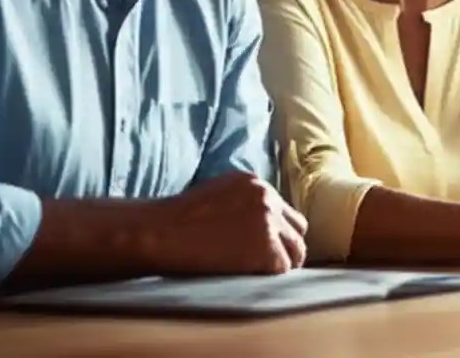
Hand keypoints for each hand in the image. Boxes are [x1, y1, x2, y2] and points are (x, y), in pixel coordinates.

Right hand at [151, 172, 307, 274]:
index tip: (265, 247)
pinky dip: (270, 276)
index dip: (277, 231)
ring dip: (282, 263)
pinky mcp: (266, 246)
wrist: (161, 232)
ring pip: (296, 249)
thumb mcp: (216, 195)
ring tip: (261, 274)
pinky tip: (250, 276)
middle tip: (271, 264)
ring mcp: (269, 221)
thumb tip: (257, 225)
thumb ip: (242, 203)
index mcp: (255, 183)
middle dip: (287, 246)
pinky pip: (283, 268)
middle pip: (298, 227)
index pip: (283, 210)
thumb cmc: (177, 220)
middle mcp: (267, 197)